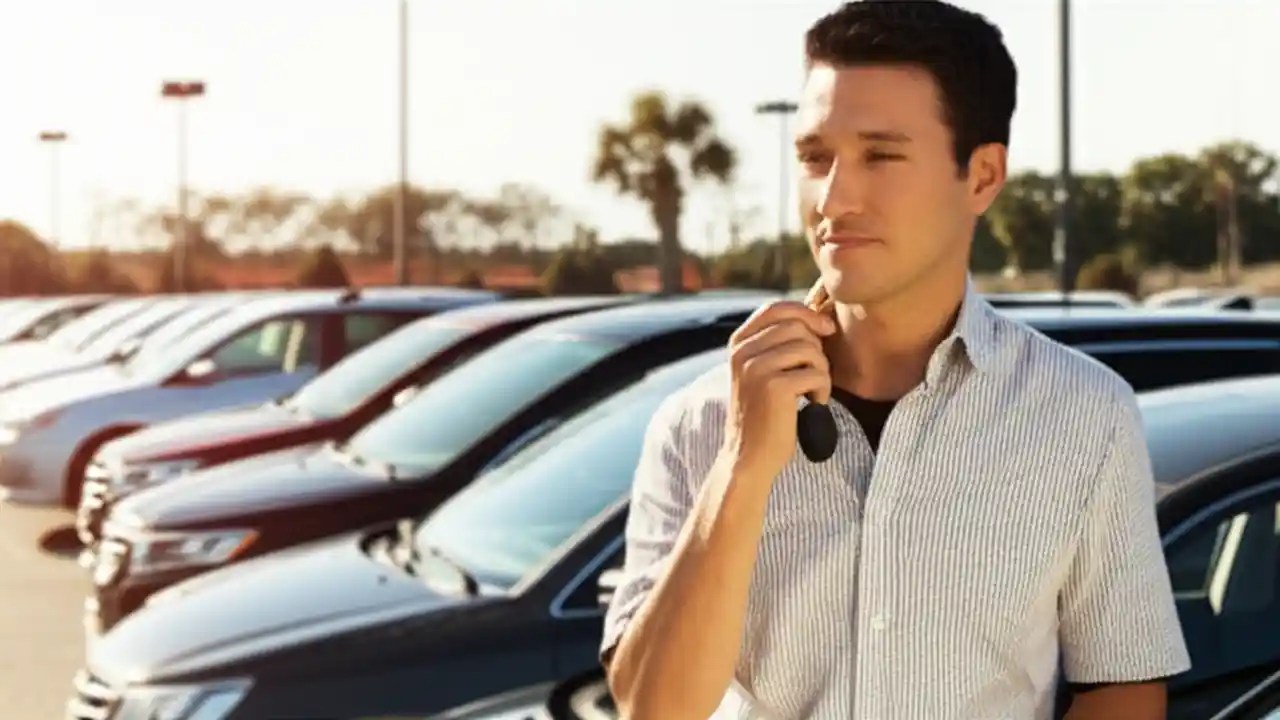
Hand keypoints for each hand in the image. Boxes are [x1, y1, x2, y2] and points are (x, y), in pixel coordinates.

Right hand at [724, 300, 834, 479]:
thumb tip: (821, 314)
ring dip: (821, 371)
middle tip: (813, 375)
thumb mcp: (761, 370)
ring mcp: (756, 368)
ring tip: (813, 391)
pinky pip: (817, 373)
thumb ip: (778, 342)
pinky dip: (822, 390)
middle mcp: (742, 351)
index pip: (776, 308)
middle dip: (816, 349)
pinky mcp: (774, 387)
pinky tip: (813, 404)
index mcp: (738, 343)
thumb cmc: (764, 413)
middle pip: (798, 327)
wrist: (749, 455)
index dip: (806, 312)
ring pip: (811, 349)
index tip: (825, 329)